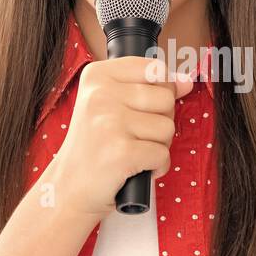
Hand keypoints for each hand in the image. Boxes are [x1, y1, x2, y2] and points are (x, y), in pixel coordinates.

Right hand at [46, 55, 193, 218]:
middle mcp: (100, 94)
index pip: (155, 68)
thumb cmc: (94, 146)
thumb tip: (186, 82)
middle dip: (160, 121)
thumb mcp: (111, 105)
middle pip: (166, 98)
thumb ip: (150, 88)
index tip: (142, 108)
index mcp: (97, 76)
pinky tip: (135, 168)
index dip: (161, 91)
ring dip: (158, 146)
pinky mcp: (121, 152)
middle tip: (134, 135)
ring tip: (132, 152)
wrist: (69, 187)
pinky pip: (163, 154)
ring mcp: (110, 122)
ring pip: (167, 127)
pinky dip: (156, 167)